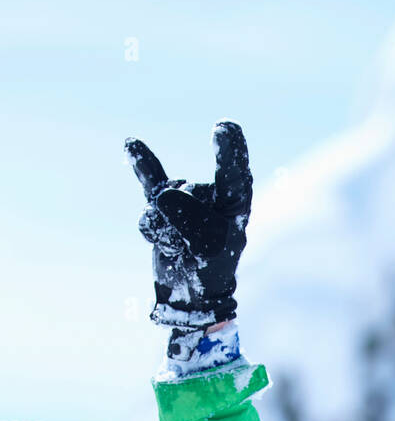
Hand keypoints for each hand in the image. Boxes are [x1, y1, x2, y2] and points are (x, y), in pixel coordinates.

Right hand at [125, 122, 251, 327]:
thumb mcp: (208, 246)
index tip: (223, 128)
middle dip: (179, 223)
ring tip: (175, 247)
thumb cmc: (210, 268)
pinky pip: (150, 181)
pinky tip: (132, 144)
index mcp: (235, 202)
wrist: (190, 293)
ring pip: (162, 200)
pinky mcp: (162, 203)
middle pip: (185, 193)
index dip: (228, 151)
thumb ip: (189, 218)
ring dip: (161, 228)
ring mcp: (185, 196)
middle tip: (189, 250)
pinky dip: (142, 166)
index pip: (233, 172)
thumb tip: (162, 194)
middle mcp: (211, 192)